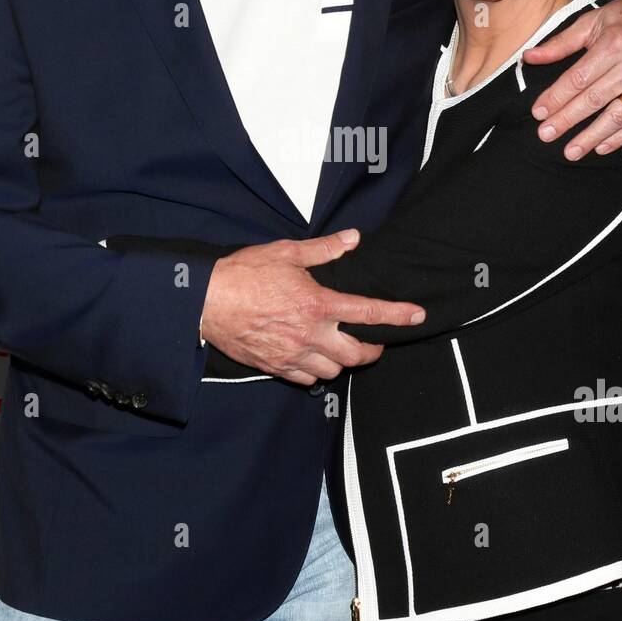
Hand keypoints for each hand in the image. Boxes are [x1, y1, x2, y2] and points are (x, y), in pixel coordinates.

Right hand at [200, 229, 425, 386]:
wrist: (204, 301)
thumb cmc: (244, 273)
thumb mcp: (286, 253)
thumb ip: (324, 249)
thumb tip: (352, 239)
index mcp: (317, 304)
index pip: (369, 313)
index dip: (397, 315)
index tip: (417, 316)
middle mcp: (310, 334)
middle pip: (356, 355)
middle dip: (371, 350)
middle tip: (373, 342)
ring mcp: (292, 354)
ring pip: (333, 370)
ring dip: (342, 361)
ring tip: (340, 348)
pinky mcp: (275, 366)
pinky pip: (307, 380)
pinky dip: (316, 372)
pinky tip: (312, 359)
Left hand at [522, 0, 621, 158]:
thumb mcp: (592, 21)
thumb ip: (560, 43)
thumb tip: (529, 57)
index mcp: (615, 42)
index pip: (579, 78)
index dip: (556, 97)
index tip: (539, 113)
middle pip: (595, 99)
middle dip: (567, 120)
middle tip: (546, 135)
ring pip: (617, 115)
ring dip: (592, 137)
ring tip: (571, 151)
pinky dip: (620, 137)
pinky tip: (601, 146)